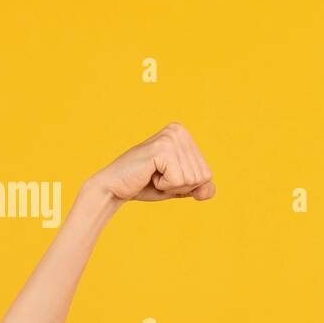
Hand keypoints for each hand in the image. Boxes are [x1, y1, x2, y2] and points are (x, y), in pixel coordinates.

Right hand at [90, 123, 216, 202]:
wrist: (115, 188)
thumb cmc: (146, 185)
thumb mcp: (180, 187)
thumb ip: (200, 188)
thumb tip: (208, 191)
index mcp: (184, 135)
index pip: (206, 174)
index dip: (186, 185)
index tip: (165, 175)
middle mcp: (179, 131)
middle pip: (202, 176)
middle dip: (180, 185)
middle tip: (157, 176)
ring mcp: (171, 138)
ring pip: (191, 179)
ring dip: (171, 185)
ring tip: (153, 174)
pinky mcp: (162, 149)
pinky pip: (178, 180)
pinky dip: (164, 185)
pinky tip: (149, 174)